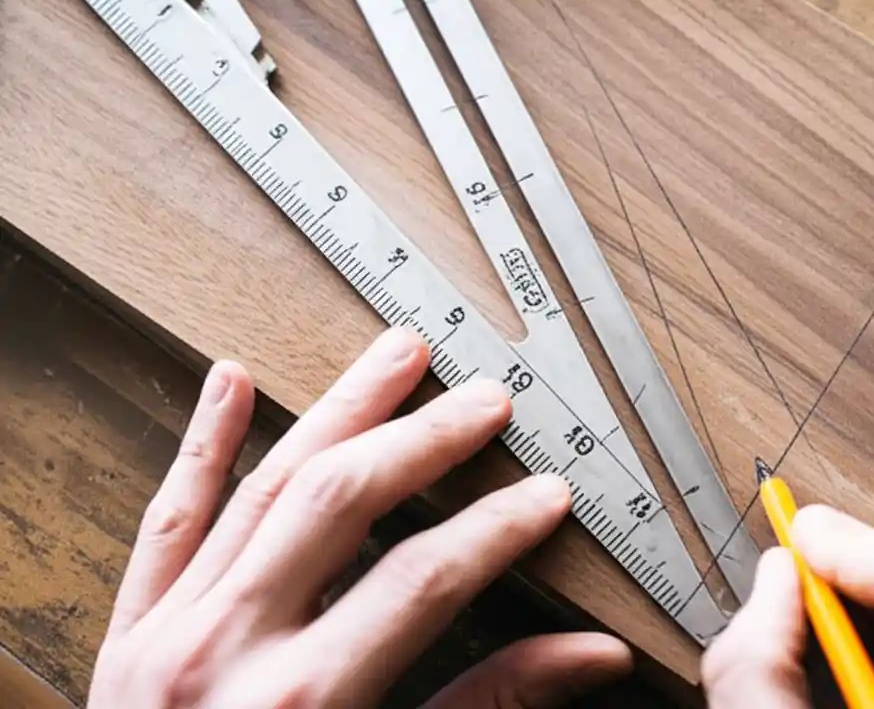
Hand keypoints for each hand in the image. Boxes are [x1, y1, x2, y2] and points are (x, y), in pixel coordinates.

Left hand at [88, 328, 631, 707]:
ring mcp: (169, 632)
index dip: (497, 529)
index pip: (424, 579)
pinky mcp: (128, 634)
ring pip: (262, 488)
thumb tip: (589, 658)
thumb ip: (486, 708)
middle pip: (340, 504)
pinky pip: (166, 523)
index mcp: (306, 700)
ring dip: (336, 410)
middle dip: (423, 441)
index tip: (547, 494)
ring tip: (394, 355)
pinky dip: (200, 447)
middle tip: (486, 399)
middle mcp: (229, 649)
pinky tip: (231, 383)